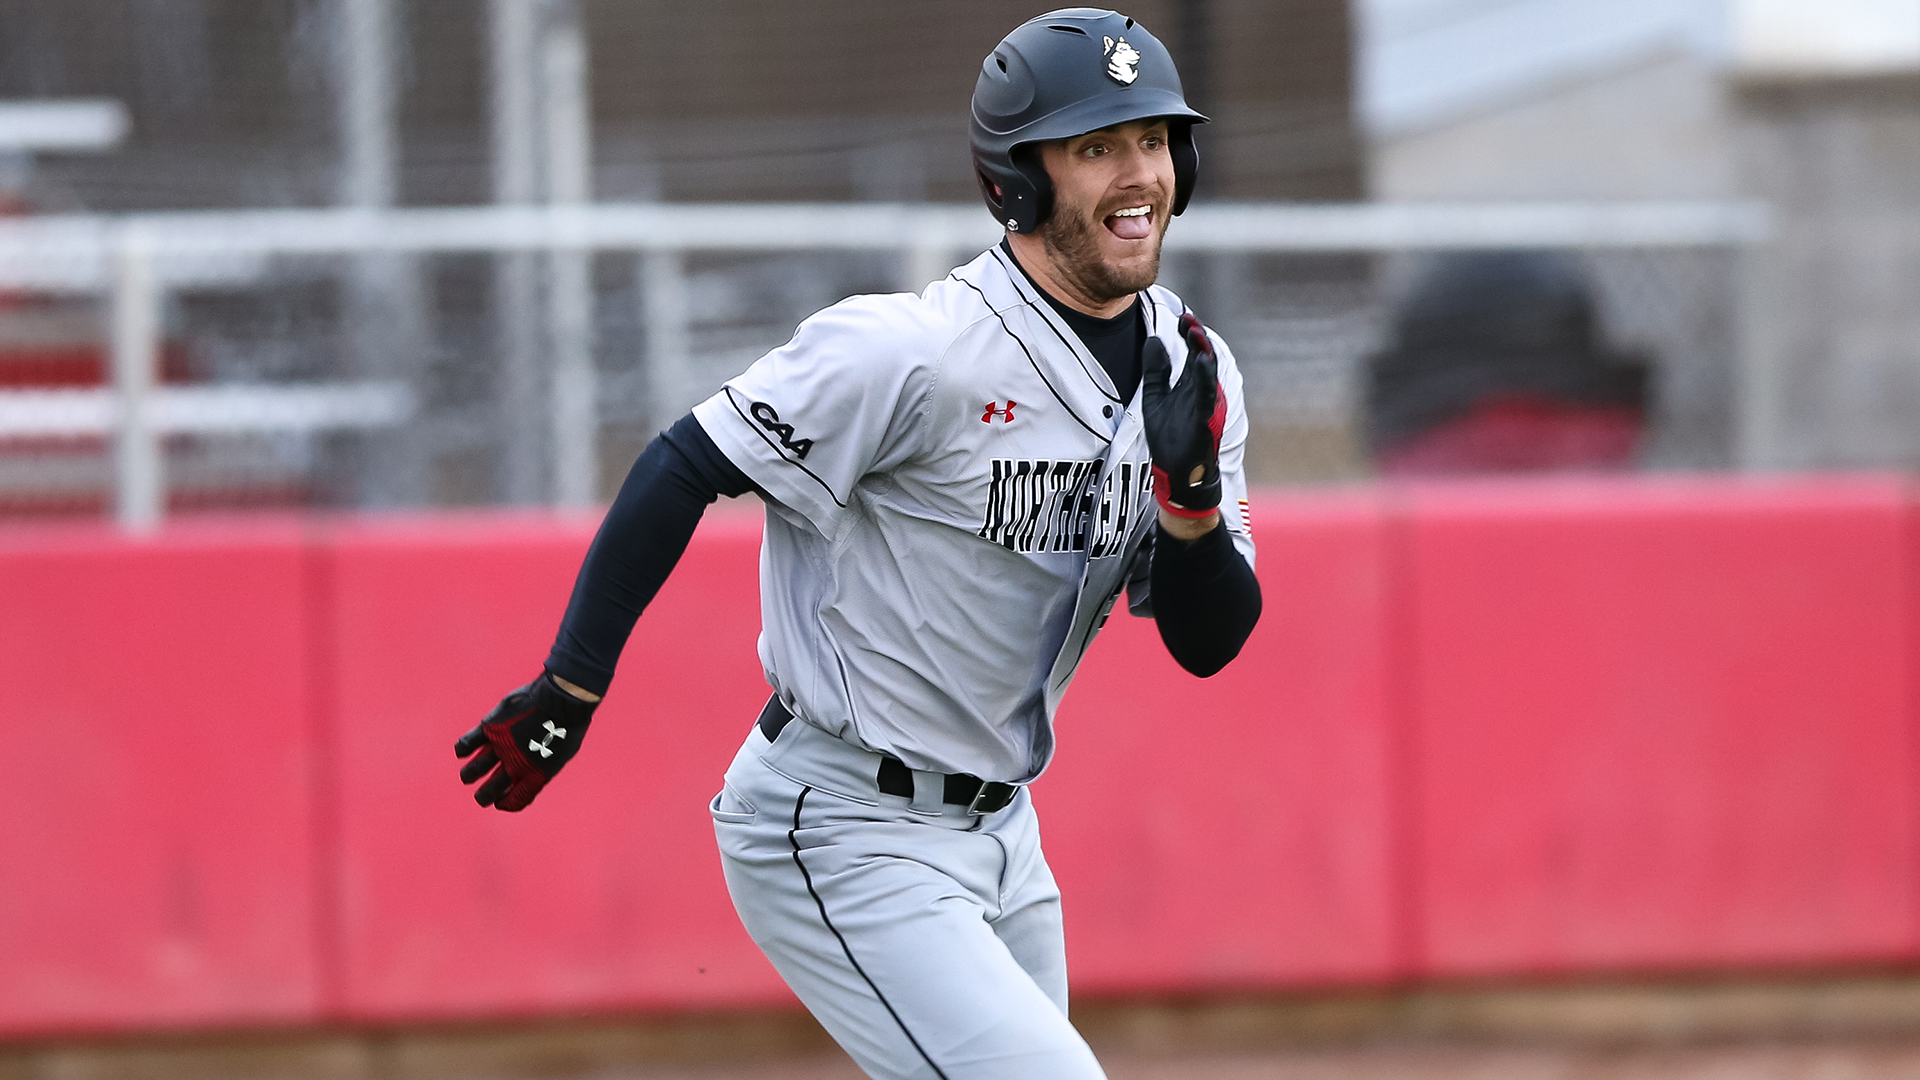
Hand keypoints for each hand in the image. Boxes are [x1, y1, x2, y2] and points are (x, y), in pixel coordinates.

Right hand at [455, 673, 598, 810]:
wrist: (562, 699)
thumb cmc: (568, 724)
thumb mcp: (562, 753)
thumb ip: (544, 765)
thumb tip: (532, 769)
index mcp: (535, 775)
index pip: (515, 799)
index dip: (506, 803)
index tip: (499, 803)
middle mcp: (515, 765)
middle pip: (492, 790)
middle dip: (484, 796)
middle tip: (481, 797)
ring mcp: (502, 746)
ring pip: (475, 770)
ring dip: (469, 775)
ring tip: (467, 777)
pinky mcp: (491, 727)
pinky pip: (468, 743)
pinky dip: (462, 748)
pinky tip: (462, 751)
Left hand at [1143, 312, 1225, 518]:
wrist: (1178, 475)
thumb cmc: (1171, 439)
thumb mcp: (1154, 399)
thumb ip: (1155, 371)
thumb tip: (1154, 339)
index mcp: (1190, 385)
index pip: (1191, 352)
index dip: (1187, 333)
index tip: (1180, 315)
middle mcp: (1201, 390)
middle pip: (1202, 356)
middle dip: (1195, 335)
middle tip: (1187, 316)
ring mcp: (1205, 404)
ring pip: (1207, 372)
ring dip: (1202, 350)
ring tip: (1194, 330)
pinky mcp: (1205, 418)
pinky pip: (1206, 395)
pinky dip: (1206, 377)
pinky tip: (1202, 360)